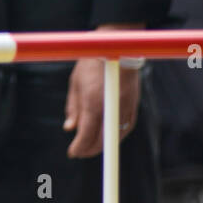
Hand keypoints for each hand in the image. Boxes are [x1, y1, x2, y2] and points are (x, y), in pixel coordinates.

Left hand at [63, 34, 142, 158]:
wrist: (117, 49)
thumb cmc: (91, 65)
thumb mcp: (76, 84)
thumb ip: (73, 108)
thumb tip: (69, 129)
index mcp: (92, 105)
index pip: (86, 137)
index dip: (78, 148)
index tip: (72, 153)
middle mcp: (110, 111)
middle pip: (101, 142)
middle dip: (89, 150)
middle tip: (78, 151)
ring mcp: (124, 110)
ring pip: (114, 138)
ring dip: (102, 144)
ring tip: (90, 145)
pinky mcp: (134, 108)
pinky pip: (124, 129)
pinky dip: (114, 136)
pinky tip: (106, 135)